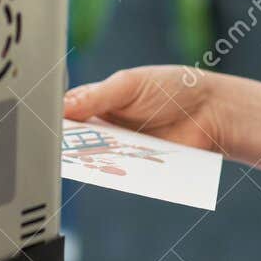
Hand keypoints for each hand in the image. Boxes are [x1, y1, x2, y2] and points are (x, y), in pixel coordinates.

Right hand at [63, 66, 260, 176]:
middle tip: (63, 144)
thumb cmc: (172, 87)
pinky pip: (120, 176)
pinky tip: (110, 167)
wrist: (211, 112)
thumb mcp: (129, 84)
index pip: (66, 114)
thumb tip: (64, 106)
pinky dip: (114, 173)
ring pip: (96, 161)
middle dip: (70, 144)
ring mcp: (122, 151)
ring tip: (85, 157)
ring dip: (90, 161)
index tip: (49, 127)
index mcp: (98, 101)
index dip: (56, 121)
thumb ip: (96, 95)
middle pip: (77, 141)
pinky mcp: (138, 170)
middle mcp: (106, 128)